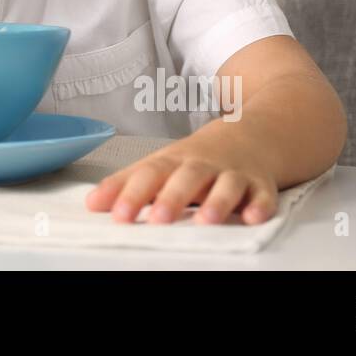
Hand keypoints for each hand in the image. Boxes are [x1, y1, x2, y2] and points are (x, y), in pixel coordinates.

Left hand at [84, 127, 279, 224]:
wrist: (253, 133)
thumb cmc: (198, 157)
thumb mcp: (161, 164)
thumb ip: (127, 184)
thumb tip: (91, 203)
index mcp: (174, 161)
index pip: (149, 174)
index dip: (131, 193)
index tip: (116, 213)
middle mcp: (203, 165)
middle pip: (186, 178)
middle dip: (172, 198)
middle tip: (157, 219)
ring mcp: (233, 173)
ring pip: (226, 185)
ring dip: (216, 202)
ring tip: (204, 221)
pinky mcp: (261, 185)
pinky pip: (263, 195)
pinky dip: (260, 206)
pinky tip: (253, 217)